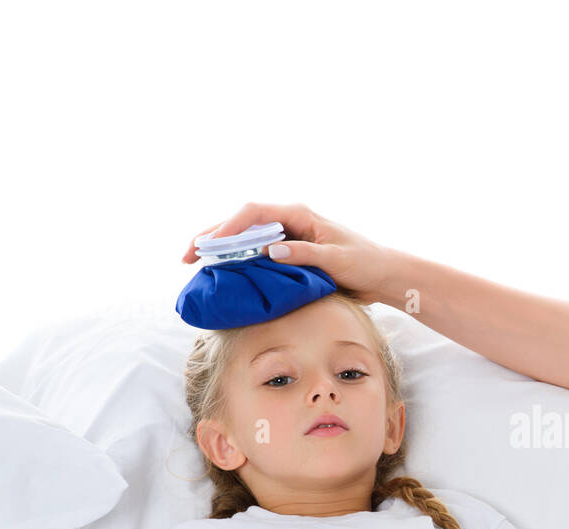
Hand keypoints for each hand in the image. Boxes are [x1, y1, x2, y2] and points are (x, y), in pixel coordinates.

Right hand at [181, 201, 394, 302]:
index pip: (253, 213)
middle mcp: (289, 222)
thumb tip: (271, 251)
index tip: (209, 245)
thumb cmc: (365, 262)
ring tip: (194, 264)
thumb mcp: (336, 260)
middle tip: (185, 256)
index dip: (228, 227)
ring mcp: (287, 237)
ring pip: (244, 239)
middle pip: (241, 223)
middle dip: (212, 237)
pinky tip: (221, 275)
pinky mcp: (289, 254)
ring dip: (220, 250)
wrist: (383, 276)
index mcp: (298, 214)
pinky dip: (237, 263)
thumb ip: (305, 255)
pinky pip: (256, 255)